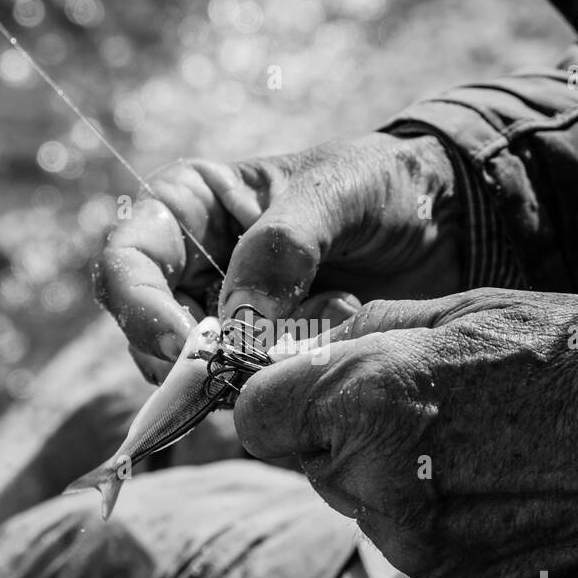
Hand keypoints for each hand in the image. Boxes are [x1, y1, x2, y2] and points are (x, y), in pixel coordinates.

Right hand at [93, 133, 463, 380]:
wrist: (450, 224)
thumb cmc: (385, 184)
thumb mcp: (337, 192)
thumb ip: (284, 243)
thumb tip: (237, 316)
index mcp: (191, 206)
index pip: (127, 259)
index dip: (137, 307)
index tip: (181, 345)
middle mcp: (194, 267)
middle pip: (146, 330)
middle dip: (184, 361)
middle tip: (232, 378)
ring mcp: (226, 319)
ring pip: (191, 373)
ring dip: (233, 379)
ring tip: (298, 356)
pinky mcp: (262, 360)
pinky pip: (243, 392)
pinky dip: (270, 391)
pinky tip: (315, 367)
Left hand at [232, 289, 577, 577]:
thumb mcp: (473, 308)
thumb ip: (377, 329)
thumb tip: (319, 343)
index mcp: (367, 396)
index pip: (256, 414)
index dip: (283, 399)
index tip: (318, 389)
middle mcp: (373, 481)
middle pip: (313, 463)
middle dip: (350, 439)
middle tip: (431, 414)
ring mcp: (412, 548)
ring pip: (364, 511)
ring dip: (399, 486)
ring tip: (486, 452)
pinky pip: (416, 556)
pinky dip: (446, 533)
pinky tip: (505, 500)